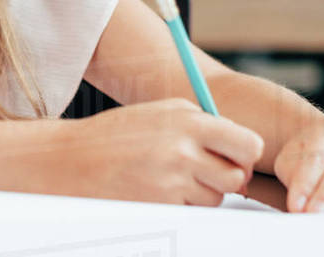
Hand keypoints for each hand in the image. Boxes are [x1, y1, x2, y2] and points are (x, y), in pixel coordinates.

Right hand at [61, 98, 263, 205]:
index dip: (246, 153)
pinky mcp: (162, 206)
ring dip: (201, 192)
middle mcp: (184, 151)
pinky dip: (181, 204)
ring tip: (172, 176)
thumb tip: (238, 144)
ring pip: (215, 198)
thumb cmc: (117, 134)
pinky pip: (191, 211)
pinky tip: (158, 188)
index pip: (249, 144)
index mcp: (188, 121)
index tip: (237, 154)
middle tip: (208, 170)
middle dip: (227, 177)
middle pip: (237, 177)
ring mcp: (173, 182)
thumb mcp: (163, 112)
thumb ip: (202, 123)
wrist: (74, 160)